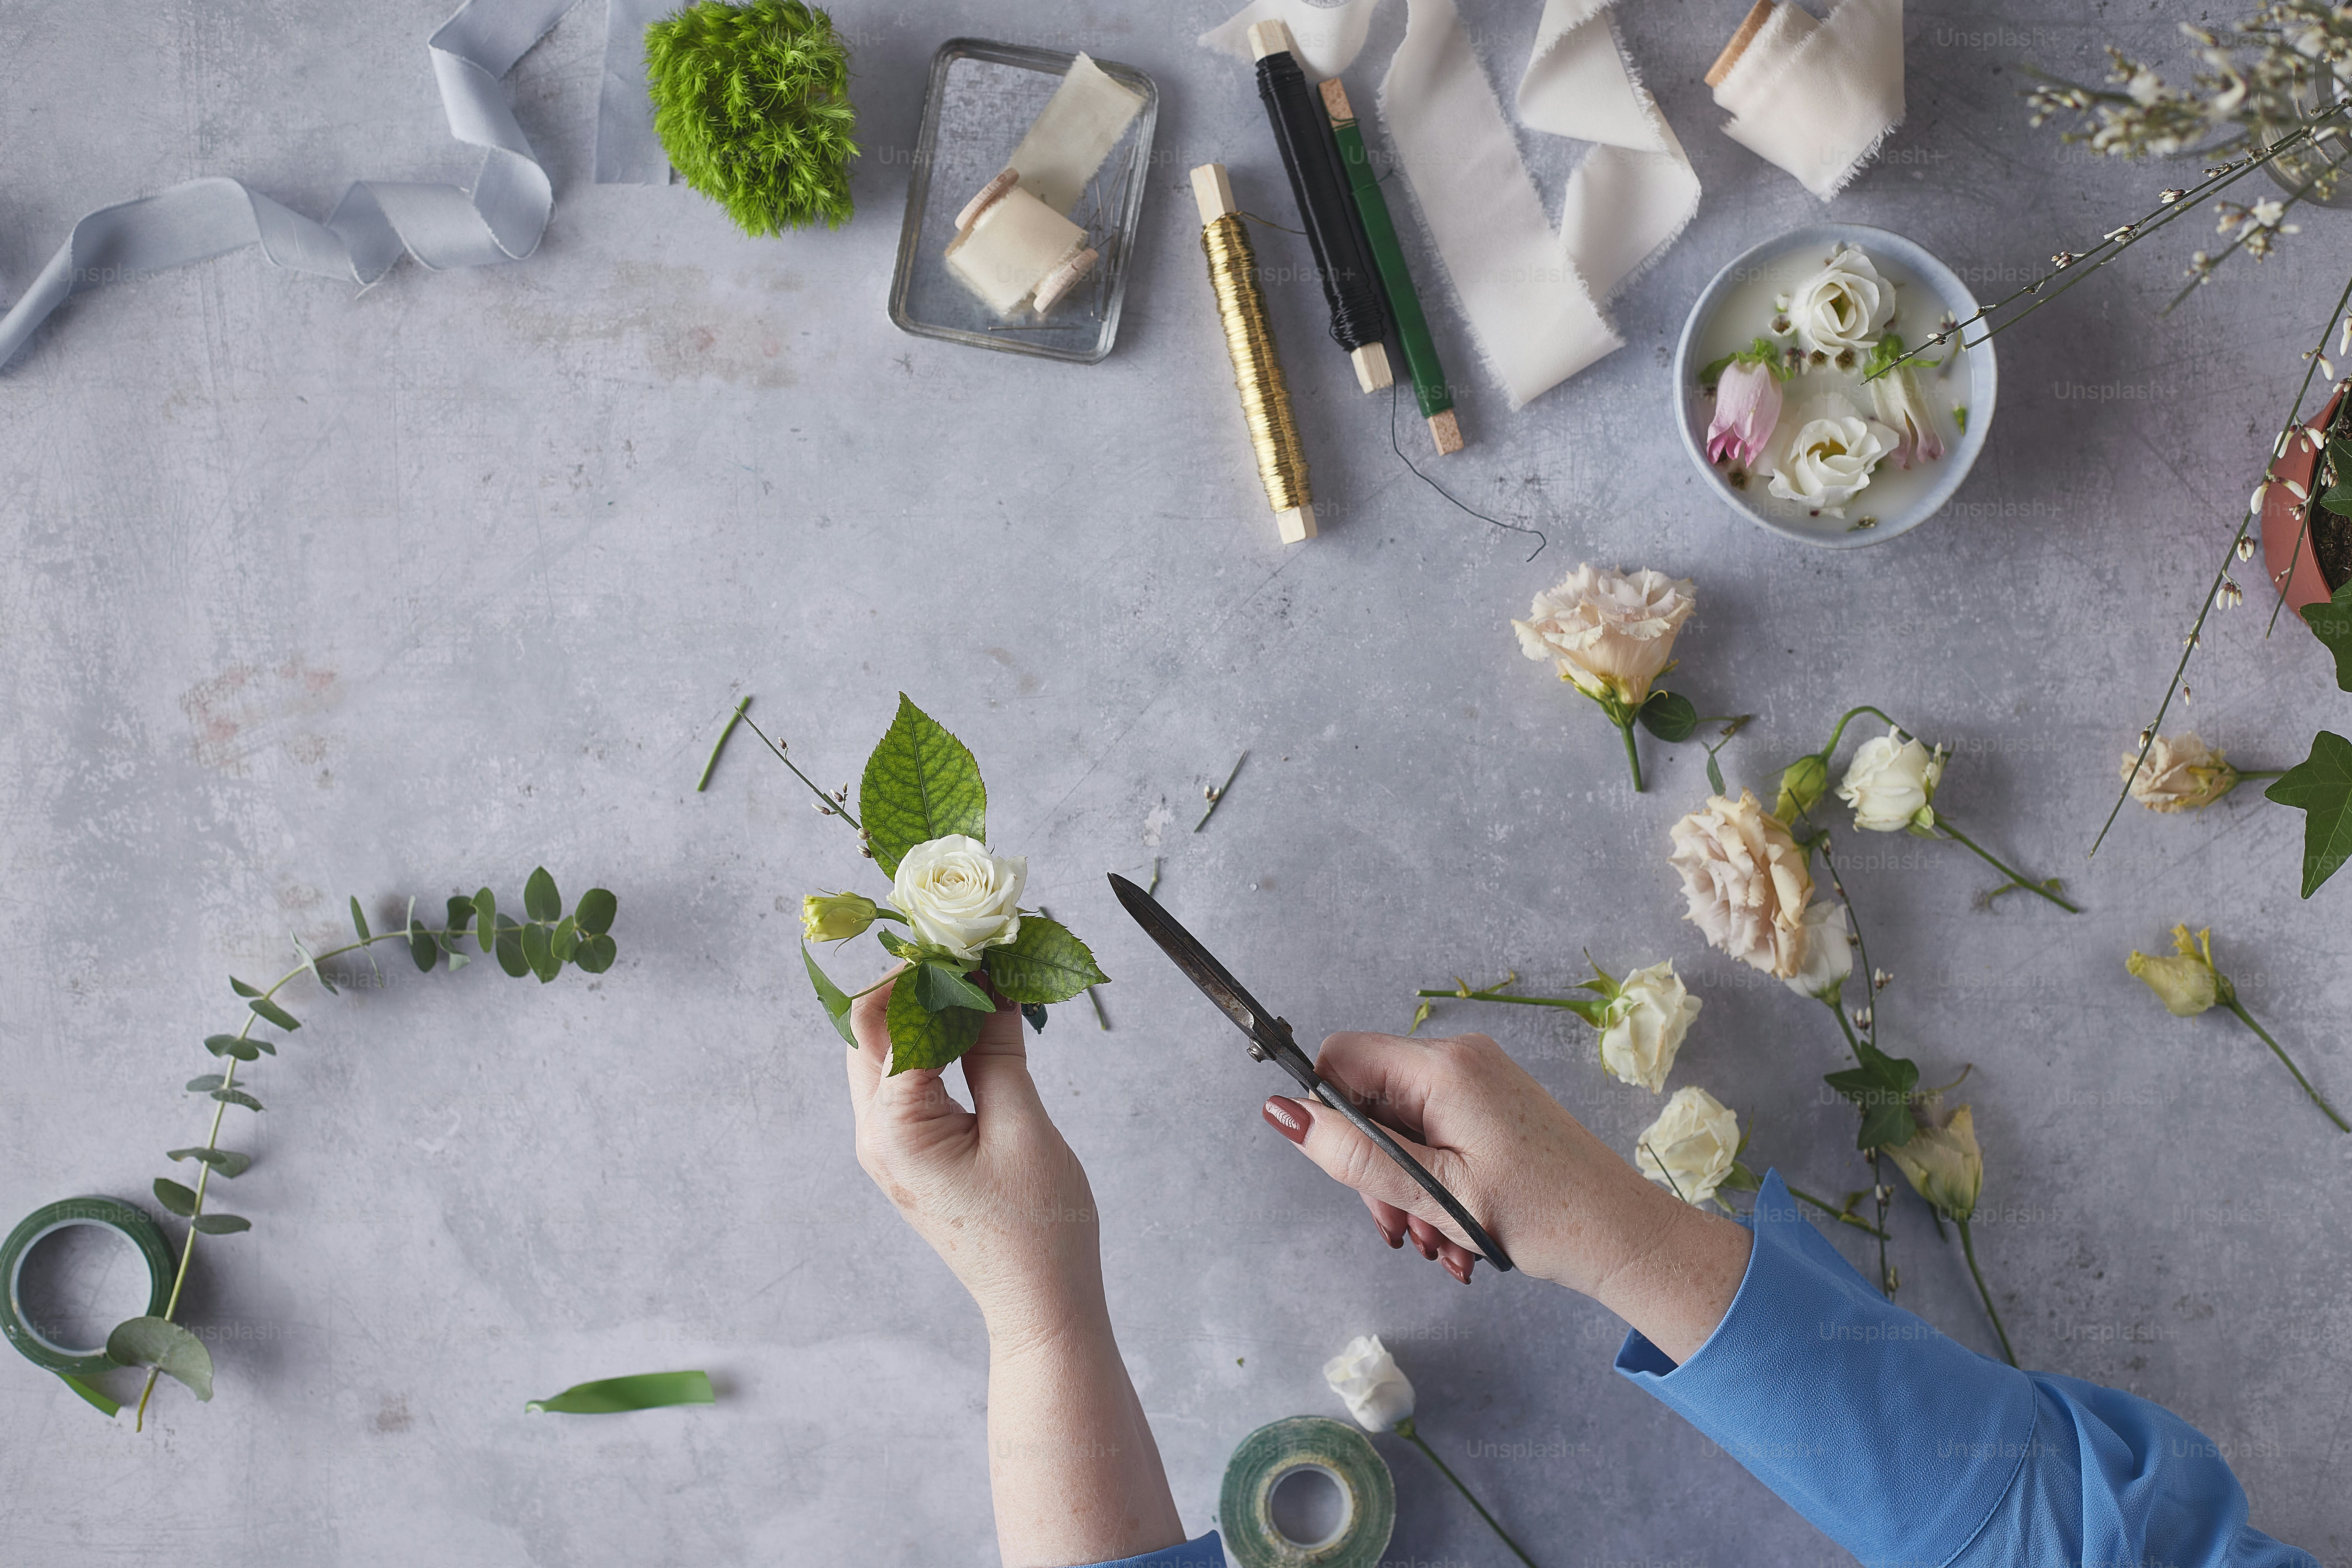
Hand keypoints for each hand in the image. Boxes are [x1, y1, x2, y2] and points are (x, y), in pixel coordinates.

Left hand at [844, 972, 1102, 1344]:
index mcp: (894, 1129)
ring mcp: (889, 1145)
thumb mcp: (1024, 1125)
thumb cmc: (1039, 1228)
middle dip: (913, 981)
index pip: (884, 1021)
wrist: (1041, 1303)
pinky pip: (909, 1078)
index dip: (921, 969)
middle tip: (967, 945)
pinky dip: (937, 1041)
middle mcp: (876, 1135)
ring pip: (887, 1051)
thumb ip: (997, 1048)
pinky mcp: (912, 1150)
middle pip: (870, 1031)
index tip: (963, 934)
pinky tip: (978, 1021)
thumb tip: (990, 981)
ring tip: (979, 975)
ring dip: (925, 1009)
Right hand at [1261, 1030, 1750, 1361]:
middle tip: (1400, 1230)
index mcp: (1444, 1067)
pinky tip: (1456, 1236)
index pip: (1342, 1057)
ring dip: (1406, 1190)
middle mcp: (1461, 1059)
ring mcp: (1481, 1082)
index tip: (1349, 1172)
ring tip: (1437, 1245)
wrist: (1625, 1237)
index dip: (1327, 1112)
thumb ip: (1354, 1153)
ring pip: (1403, 1126)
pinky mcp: (1494, 1107)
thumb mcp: (1434, 1192)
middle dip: (1374, 1170)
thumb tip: (1281, 1112)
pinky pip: (1438, 1136)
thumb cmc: (1542, 1216)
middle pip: (1371, 1098)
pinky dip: (1436, 1186)